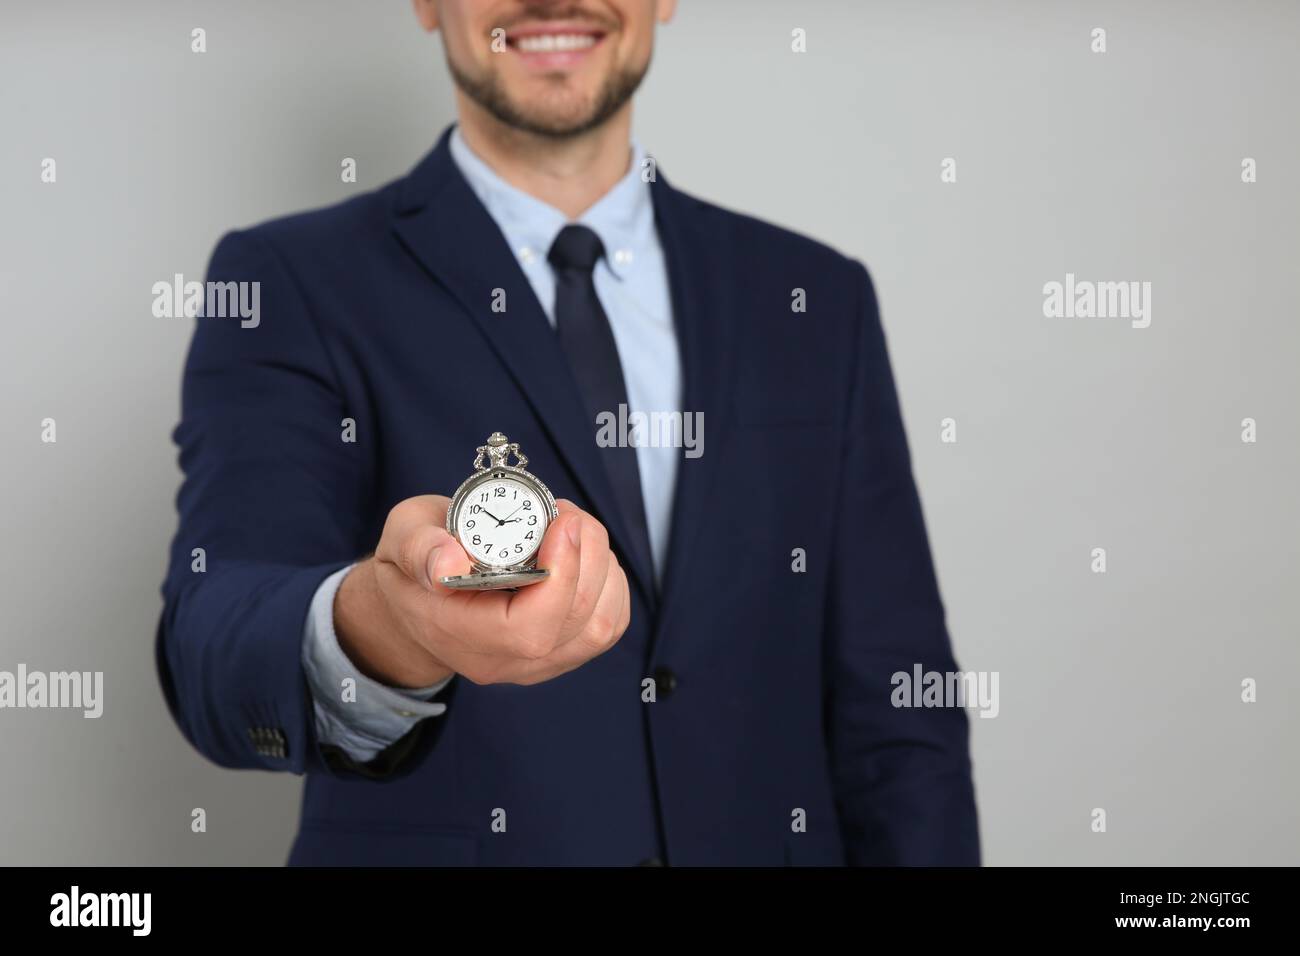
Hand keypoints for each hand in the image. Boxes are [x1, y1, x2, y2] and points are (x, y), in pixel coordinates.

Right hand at [334, 495, 630, 688]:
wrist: (419, 602)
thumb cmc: (412, 564)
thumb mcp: (401, 540)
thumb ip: (419, 548)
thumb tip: (449, 560)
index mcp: (460, 635)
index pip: (529, 630)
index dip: (561, 576)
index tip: (561, 523)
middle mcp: (504, 661)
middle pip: (576, 624)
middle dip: (587, 557)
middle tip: (566, 513)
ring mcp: (536, 664)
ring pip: (600, 626)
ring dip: (602, 568)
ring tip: (574, 529)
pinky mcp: (561, 653)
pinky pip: (607, 625)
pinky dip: (610, 584)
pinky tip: (585, 554)